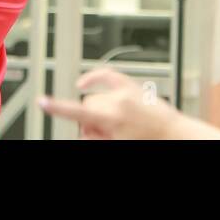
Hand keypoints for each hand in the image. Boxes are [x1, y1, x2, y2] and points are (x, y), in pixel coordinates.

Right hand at [39, 67, 180, 139]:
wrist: (177, 136)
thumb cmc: (151, 142)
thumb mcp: (117, 144)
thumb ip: (96, 136)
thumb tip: (86, 130)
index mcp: (112, 117)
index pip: (77, 111)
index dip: (56, 107)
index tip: (42, 102)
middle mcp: (117, 100)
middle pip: (86, 106)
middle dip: (88, 120)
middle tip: (100, 133)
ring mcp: (125, 91)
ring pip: (95, 95)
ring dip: (96, 107)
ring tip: (109, 123)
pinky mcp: (132, 86)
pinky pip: (107, 75)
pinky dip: (94, 78)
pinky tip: (86, 83)